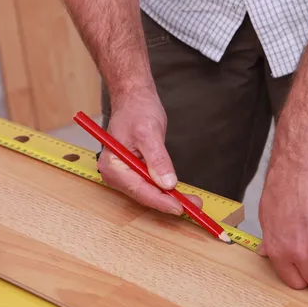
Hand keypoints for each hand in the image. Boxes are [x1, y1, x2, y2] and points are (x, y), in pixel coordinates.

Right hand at [98, 88, 201, 213]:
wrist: (135, 99)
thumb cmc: (137, 110)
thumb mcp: (149, 132)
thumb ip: (157, 159)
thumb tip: (167, 183)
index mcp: (113, 165)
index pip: (138, 189)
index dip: (160, 200)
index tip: (179, 207)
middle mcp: (116, 174)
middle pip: (144, 195)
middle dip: (168, 202)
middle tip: (194, 205)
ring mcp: (125, 174)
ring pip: (149, 193)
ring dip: (170, 198)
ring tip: (192, 200)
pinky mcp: (135, 172)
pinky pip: (151, 186)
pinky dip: (166, 190)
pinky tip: (180, 193)